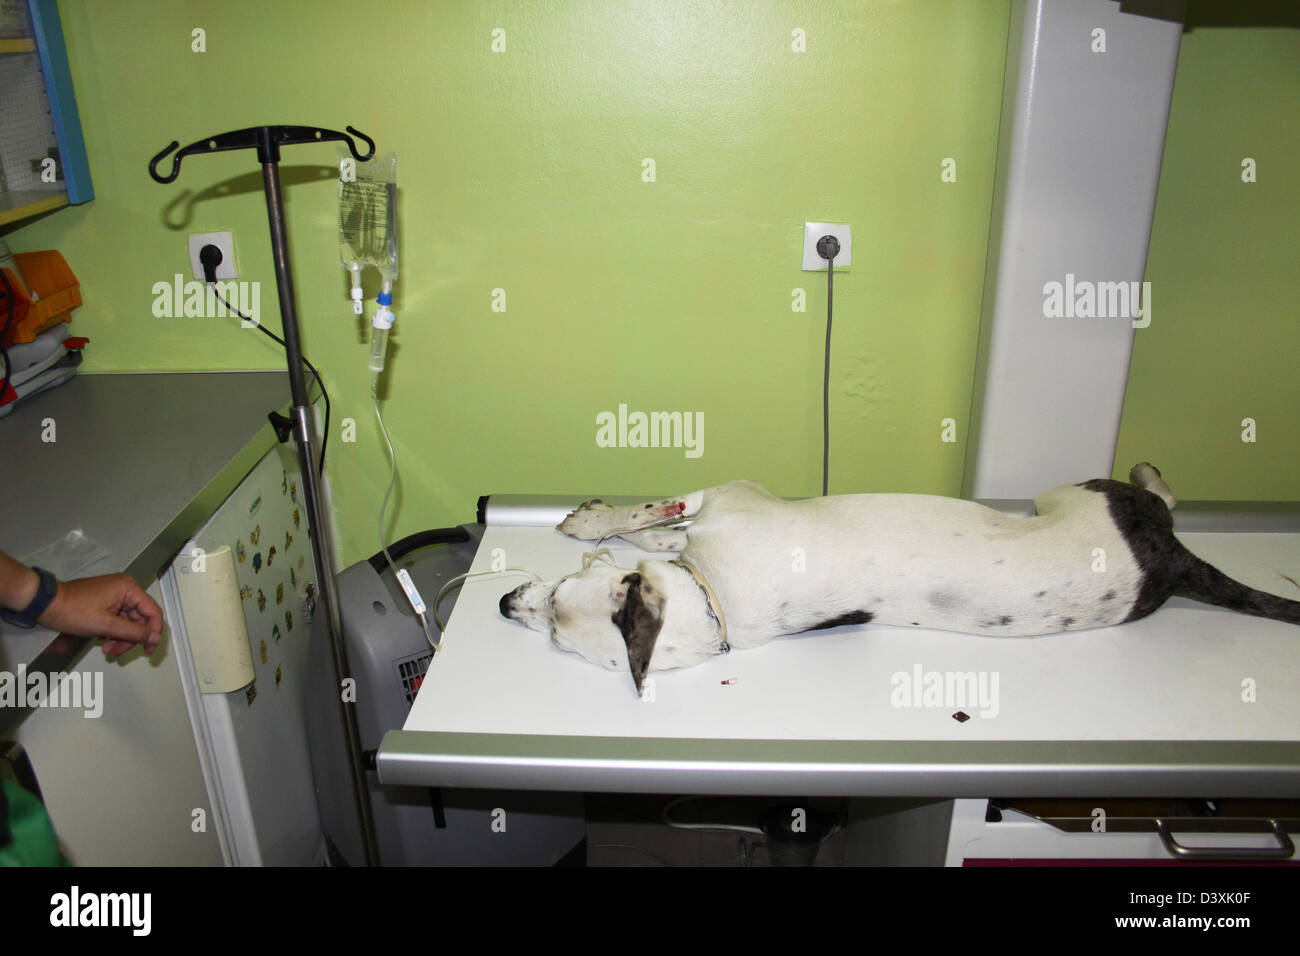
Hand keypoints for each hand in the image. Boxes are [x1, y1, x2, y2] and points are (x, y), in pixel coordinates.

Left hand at [38, 574, 164, 657]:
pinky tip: (103, 640)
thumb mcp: (106, 625)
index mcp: (129, 588)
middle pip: (139, 618)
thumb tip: (155, 637)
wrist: (46, 604)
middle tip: (120, 651)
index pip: (153, 612)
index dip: (153, 632)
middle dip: (130, 638)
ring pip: (128, 621)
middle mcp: (124, 589)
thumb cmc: (72, 609)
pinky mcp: (106, 601)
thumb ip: (134, 632)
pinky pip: (117, 618)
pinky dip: (113, 631)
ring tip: (108, 649)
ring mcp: (114, 594)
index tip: (149, 648)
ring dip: (120, 637)